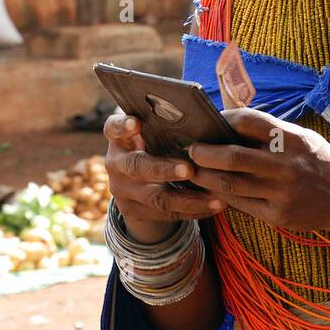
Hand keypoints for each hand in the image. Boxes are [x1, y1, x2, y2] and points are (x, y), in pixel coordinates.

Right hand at [103, 112, 224, 243]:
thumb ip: (163, 126)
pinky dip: (194, 211)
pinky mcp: (136, 211)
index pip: (113, 128)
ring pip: (157, 198)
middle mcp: (116, 165)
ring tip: (216, 197)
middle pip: (136, 167)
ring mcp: (124, 191)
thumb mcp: (151, 133)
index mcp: (119, 139)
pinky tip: (215, 206)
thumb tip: (195, 114)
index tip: (136, 123)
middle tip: (189, 169)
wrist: (136, 182)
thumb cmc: (153, 145)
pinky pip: (168, 215)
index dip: (123, 126)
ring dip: (189, 199)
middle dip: (163, 169)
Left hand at [185, 108, 329, 253]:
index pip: (249, 121)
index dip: (224, 118)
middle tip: (190, 150)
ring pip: (231, 184)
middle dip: (204, 153)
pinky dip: (221, 195)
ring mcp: (282, 193)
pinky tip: (211, 189)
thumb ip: (270, 132)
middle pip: (233, 157)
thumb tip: (228, 122)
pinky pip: (240, 204)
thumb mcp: (302, 138)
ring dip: (205, 177)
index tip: (209, 120)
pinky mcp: (278, 215)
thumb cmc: (319, 163)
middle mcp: (288, 165)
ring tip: (192, 171)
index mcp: (293, 139)